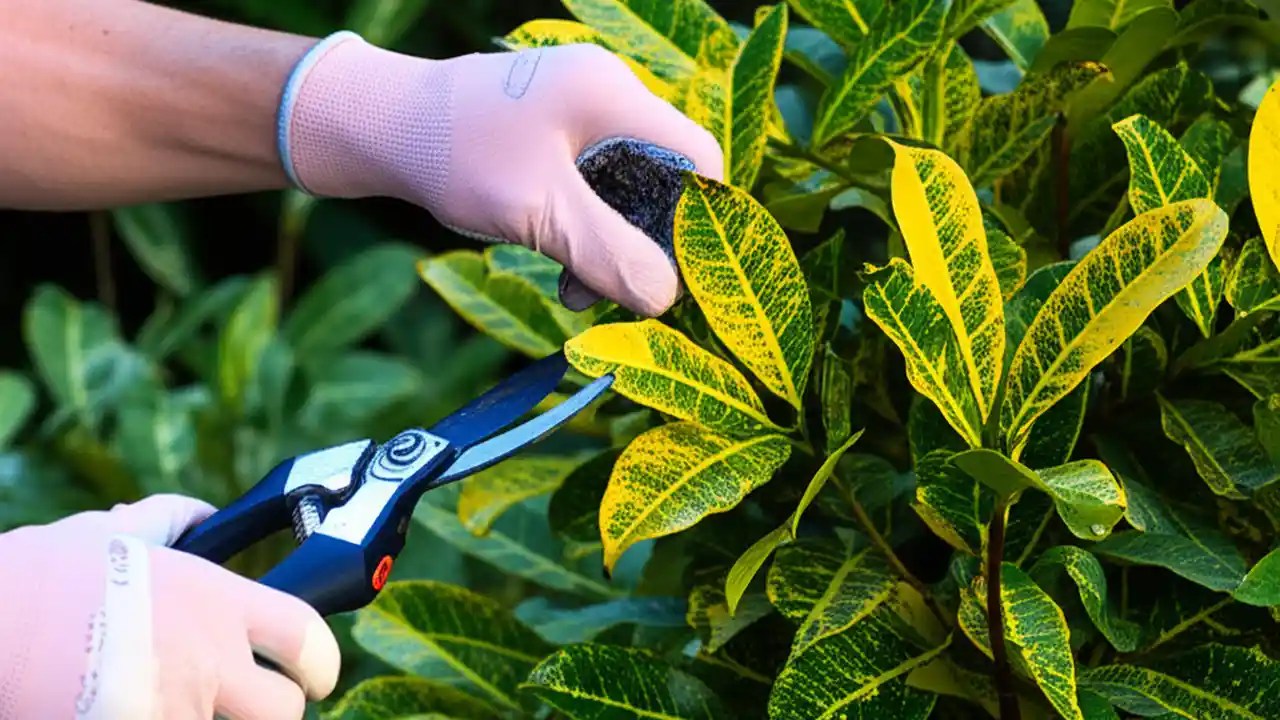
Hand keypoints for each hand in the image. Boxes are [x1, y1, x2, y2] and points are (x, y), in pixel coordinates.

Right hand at [0, 494, 339, 719]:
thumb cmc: (32, 581)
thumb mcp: (106, 537)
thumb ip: (166, 523)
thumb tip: (204, 515)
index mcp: (213, 604)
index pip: (308, 640)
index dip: (320, 664)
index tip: (313, 674)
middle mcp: (206, 664)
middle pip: (283, 710)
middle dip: (267, 710)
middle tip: (238, 701)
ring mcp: (174, 715)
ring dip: (197, 717)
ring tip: (153, 697)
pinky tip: (120, 711)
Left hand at [279, 34, 724, 316]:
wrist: (378, 126)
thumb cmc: (452, 157)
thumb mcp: (535, 214)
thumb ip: (605, 254)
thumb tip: (665, 299)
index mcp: (612, 97)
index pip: (698, 160)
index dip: (696, 224)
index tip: (666, 277)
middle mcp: (607, 93)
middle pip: (666, 178)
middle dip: (645, 242)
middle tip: (607, 293)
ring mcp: (582, 109)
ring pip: (631, 188)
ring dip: (611, 242)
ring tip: (573, 287)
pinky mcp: (558, 130)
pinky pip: (597, 184)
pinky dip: (586, 225)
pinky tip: (559, 261)